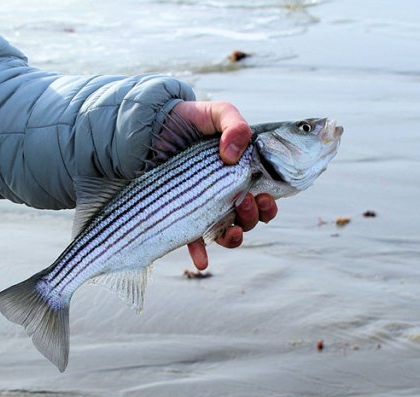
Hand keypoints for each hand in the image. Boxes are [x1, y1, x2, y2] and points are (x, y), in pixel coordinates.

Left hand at [169, 101, 278, 269]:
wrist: (150, 126)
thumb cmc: (189, 119)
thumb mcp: (217, 112)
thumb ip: (235, 125)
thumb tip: (233, 155)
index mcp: (240, 174)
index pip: (263, 197)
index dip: (268, 205)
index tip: (263, 197)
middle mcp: (225, 194)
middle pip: (248, 219)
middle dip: (252, 217)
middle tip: (244, 202)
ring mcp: (203, 207)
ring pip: (227, 232)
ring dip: (234, 237)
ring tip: (230, 231)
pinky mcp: (181, 214)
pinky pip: (193, 240)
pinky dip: (200, 252)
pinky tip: (201, 260)